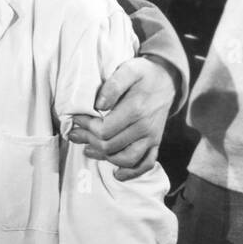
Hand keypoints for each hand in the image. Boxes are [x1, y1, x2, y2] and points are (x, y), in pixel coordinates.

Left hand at [68, 56, 174, 179]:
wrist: (167, 79)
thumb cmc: (143, 74)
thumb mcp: (128, 70)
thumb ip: (113, 85)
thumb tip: (99, 104)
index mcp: (136, 110)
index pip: (103, 130)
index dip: (86, 127)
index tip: (76, 119)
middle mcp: (145, 128)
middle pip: (110, 146)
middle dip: (88, 140)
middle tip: (75, 133)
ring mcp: (152, 137)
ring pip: (125, 159)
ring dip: (103, 156)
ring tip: (87, 148)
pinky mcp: (156, 143)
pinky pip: (146, 164)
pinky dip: (131, 172)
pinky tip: (116, 174)